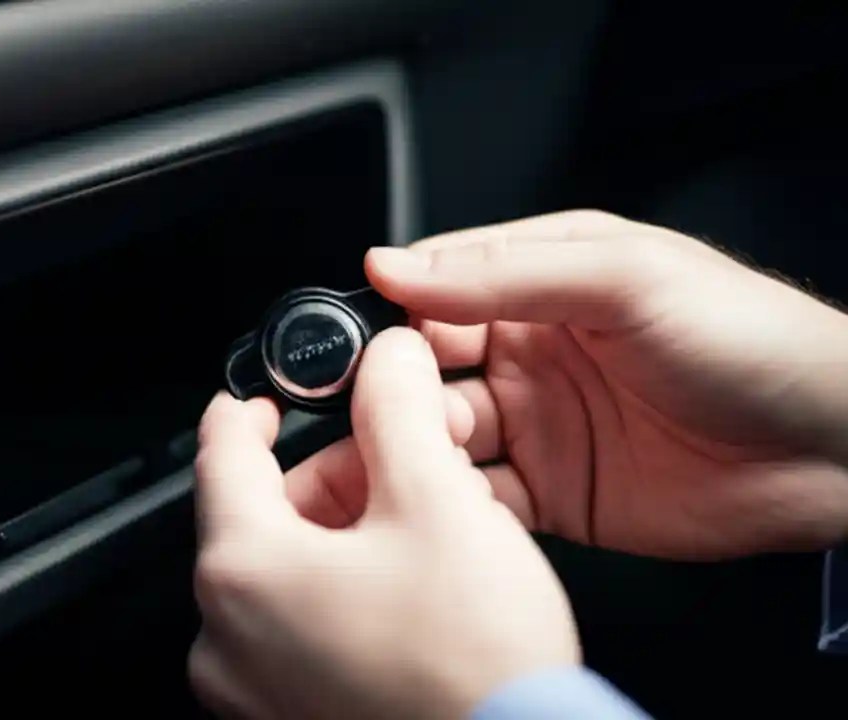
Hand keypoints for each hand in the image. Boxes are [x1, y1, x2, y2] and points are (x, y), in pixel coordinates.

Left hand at [189, 328, 577, 719]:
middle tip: (404, 466)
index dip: (249, 407)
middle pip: (265, 516)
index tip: (270, 395)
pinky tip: (410, 594)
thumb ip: (399, 410)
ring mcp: (251, 689)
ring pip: (288, 575)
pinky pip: (299, 632)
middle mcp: (227, 637)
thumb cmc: (474, 669)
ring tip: (427, 538)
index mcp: (242, 570)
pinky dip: (343, 596)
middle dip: (338, 478)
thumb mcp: (438, 503)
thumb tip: (387, 360)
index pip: (222, 453)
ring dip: (348, 538)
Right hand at [290, 210, 847, 559]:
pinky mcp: (553, 493)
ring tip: (386, 467)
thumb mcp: (623, 280)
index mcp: (540, 282)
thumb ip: (502, 273)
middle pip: (421, 370)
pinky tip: (438, 506)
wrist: (832, 451)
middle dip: (381, 393)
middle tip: (360, 416)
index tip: (345, 346)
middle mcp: (528, 352)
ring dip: (406, 451)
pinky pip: (477, 500)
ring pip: (437, 438)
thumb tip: (396, 264)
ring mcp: (538, 425)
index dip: (385, 317)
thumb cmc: (750, 342)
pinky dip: (449, 505)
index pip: (432, 290)